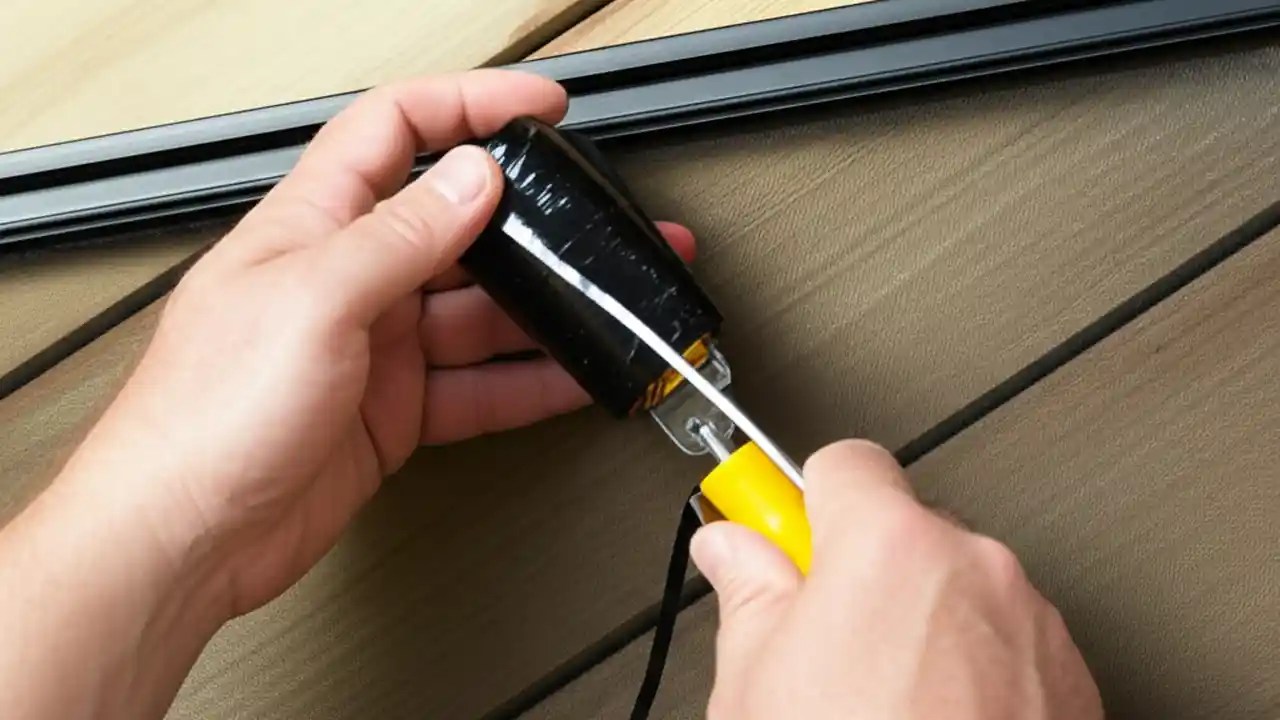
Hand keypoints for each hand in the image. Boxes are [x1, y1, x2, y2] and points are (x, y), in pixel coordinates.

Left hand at [54, 69, 695, 616]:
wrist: (185, 537)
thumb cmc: (204, 416)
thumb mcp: (311, 301)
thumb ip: (399, 236)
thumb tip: (470, 178)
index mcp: (314, 225)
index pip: (396, 131)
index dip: (469, 106)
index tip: (537, 110)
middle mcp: (349, 279)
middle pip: (457, 229)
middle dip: (531, 225)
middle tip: (592, 229)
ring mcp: (375, 348)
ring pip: (479, 313)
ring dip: (544, 311)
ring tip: (603, 307)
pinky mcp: (394, 411)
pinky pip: (479, 385)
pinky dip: (528, 383)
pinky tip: (572, 377)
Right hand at [690, 440, 1102, 719]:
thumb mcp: (754, 683)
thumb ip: (748, 591)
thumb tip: (732, 552)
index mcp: (890, 547)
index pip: (844, 464)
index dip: (804, 501)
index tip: (782, 529)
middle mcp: (976, 569)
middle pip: (905, 528)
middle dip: (863, 571)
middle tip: (822, 636)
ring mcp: (1033, 627)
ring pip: (960, 588)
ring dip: (923, 623)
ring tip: (879, 701)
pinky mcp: (1072, 682)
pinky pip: (1009, 643)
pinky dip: (975, 670)